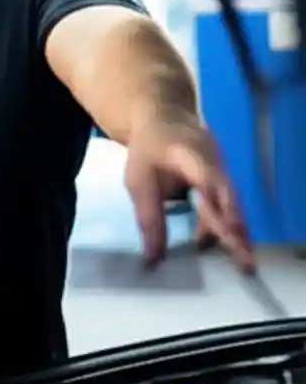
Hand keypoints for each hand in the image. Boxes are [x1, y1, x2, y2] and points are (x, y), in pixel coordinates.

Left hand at [123, 111, 254, 272]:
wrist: (163, 121)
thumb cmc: (147, 152)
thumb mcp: (138, 182)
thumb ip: (148, 219)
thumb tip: (153, 259)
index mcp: (191, 155)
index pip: (209, 184)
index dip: (218, 210)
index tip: (227, 235)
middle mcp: (216, 162)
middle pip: (230, 199)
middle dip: (236, 231)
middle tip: (245, 262)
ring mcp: (224, 170)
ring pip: (234, 204)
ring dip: (236, 232)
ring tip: (240, 261)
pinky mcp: (225, 179)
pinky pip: (230, 204)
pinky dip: (229, 225)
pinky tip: (225, 245)